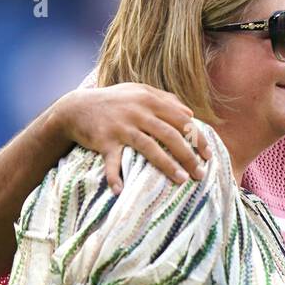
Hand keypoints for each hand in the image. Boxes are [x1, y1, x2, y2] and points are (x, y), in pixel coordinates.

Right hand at [54, 82, 212, 190]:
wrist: (76, 107)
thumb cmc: (114, 101)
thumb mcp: (139, 92)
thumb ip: (165, 99)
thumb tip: (190, 113)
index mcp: (149, 100)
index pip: (182, 120)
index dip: (197, 138)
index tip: (208, 155)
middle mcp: (137, 112)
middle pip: (170, 135)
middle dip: (189, 155)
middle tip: (200, 173)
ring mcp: (121, 127)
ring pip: (149, 147)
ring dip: (167, 165)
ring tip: (182, 180)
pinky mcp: (104, 141)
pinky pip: (112, 162)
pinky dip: (114, 177)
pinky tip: (120, 191)